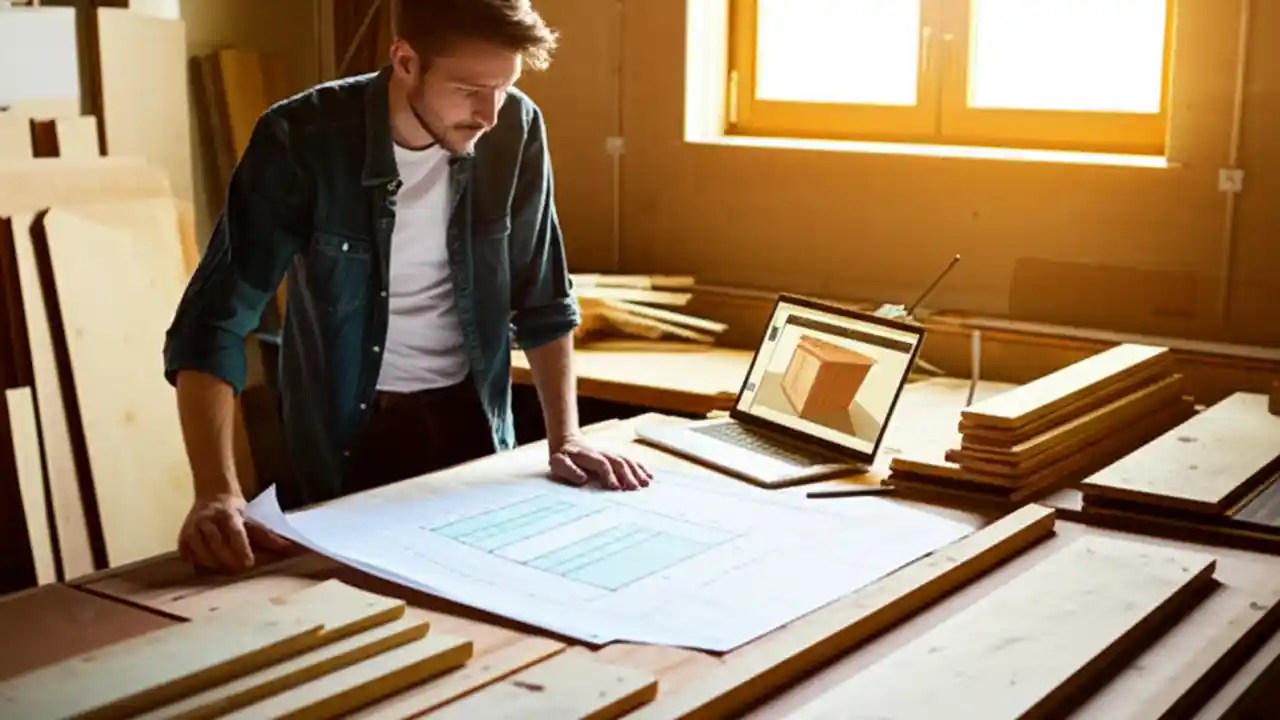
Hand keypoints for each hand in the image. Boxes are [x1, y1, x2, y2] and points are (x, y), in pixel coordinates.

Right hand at [177, 492, 294, 572]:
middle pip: (216, 542)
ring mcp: (193, 526)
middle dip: (226, 558)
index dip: (241, 548)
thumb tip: (288, 548)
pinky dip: (195, 562)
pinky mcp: (183, 535)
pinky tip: (206, 568)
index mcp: (229, 513)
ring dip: (210, 562)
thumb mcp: (253, 519)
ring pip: (198, 547)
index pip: (235, 532)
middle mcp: (208, 518)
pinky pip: (186, 552)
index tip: (248, 564)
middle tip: (237, 571)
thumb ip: (268, 535)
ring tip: (222, 571)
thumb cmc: (237, 512)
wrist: (213, 495)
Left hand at [549, 436, 653, 490]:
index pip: (602, 464)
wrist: (568, 444)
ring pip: (627, 461)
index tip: (615, 488)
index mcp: (588, 457)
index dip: (609, 475)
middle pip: (618, 462)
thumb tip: (583, 478)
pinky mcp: (616, 458)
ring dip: (637, 472)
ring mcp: (611, 454)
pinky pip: (631, 461)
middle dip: (627, 475)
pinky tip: (649, 477)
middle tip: (634, 490)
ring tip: (645, 485)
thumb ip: (569, 470)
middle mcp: (603, 454)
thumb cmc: (563, 458)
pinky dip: (641, 468)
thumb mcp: (558, 463)